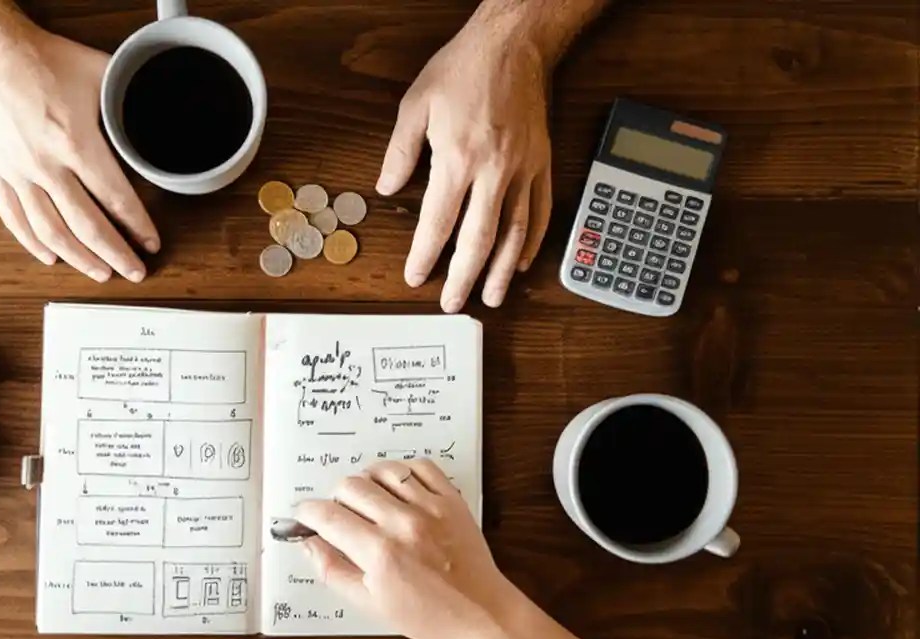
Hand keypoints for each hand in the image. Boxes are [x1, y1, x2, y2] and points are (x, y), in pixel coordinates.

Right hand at [0, 28, 157, 281]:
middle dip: (115, 253)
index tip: (151, 243)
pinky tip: (51, 257)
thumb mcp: (99, 74)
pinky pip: (14, 218)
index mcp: (75, 142)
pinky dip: (32, 243)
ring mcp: (18, 172)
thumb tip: (160, 116)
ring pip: (50, 231)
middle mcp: (45, 165)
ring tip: (101, 272)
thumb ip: (129, 102)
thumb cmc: (44, 60)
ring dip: (78, 258)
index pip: (115, 197)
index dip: (137, 226)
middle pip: (86, 225)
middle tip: (135, 271)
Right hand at [295, 460, 513, 638]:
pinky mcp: (451, 499)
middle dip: (335, 499)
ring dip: (367, 481)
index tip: (305, 515)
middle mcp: (403, 524)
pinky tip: (398, 490)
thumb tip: (309, 544)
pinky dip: (403, 472)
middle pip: (349, 486)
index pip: (327, 516)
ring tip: (369, 500)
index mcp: (380, 553)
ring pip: (382, 470)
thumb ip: (333, 571)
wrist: (481, 614)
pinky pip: (420, 466)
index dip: (307, 512)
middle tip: (340, 515)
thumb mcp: (370, 604)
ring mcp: (430, 508)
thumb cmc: (429, 616)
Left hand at [378, 8, 553, 311]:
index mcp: (459, 158)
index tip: (416, 277)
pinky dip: (533, 242)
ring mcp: (524, 169)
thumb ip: (399, 152)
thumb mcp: (415, 104)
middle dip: (465, 277)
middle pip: (479, 238)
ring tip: (492, 297)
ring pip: (515, 233)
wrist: (513, 44)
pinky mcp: (543, 163)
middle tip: (454, 303)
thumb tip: (386, 189)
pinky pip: (541, 211)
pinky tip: (521, 263)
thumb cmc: (462, 70)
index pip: (439, 221)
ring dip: (501, 271)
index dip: (426, 255)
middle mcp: (495, 171)